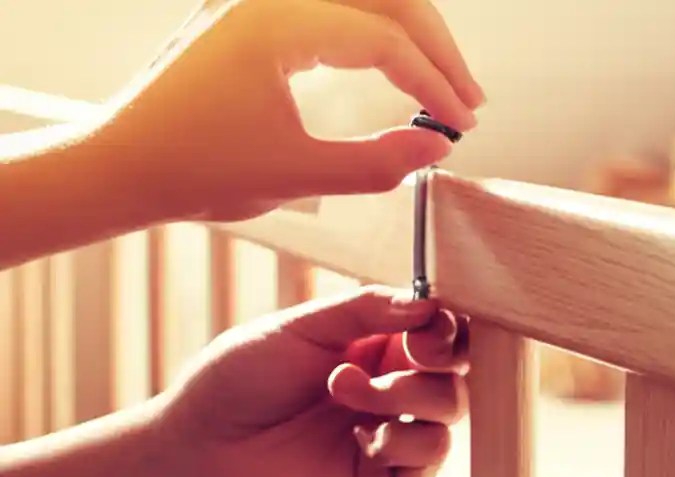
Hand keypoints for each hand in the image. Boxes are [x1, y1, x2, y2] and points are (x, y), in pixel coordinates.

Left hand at [91, 0, 483, 222]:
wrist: (118, 164)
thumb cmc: (191, 168)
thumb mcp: (295, 174)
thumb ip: (376, 162)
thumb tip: (436, 148)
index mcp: (275, 22)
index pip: (385, 39)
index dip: (434, 84)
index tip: (460, 126)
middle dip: (436, 47)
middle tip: (468, 101)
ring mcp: (257, 1)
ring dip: (409, 35)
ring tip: (441, 84)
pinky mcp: (251, 16)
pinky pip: (332, 10)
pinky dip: (373, 35)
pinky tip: (392, 69)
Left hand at [157, 285, 468, 476]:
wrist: (200, 448)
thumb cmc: (240, 381)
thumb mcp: (301, 327)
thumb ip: (365, 309)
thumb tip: (428, 304)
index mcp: (377, 351)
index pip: (440, 335)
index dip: (444, 328)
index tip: (424, 325)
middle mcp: (393, 393)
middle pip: (455, 371)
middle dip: (431, 359)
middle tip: (397, 354)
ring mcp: (394, 440)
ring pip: (450, 410)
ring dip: (405, 395)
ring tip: (343, 393)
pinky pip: (429, 457)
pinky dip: (400, 439)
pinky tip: (357, 438)